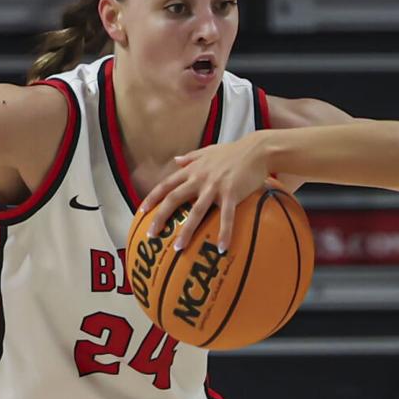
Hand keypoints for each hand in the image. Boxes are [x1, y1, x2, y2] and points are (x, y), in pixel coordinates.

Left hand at [140, 134, 271, 251]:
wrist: (257, 150)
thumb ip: (191, 157)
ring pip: (196, 211)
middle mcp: (199, 178)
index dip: (153, 198)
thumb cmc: (233, 151)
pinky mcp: (231, 194)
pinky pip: (226, 217)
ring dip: (186, 231)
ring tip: (179, 248)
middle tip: (151, 235)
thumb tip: (176, 160)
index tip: (142, 211)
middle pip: (174, 199)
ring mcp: (215, 187)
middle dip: (161, 217)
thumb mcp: (208, 151)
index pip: (166, 184)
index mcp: (192, 170)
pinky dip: (224, 233)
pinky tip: (221, 249)